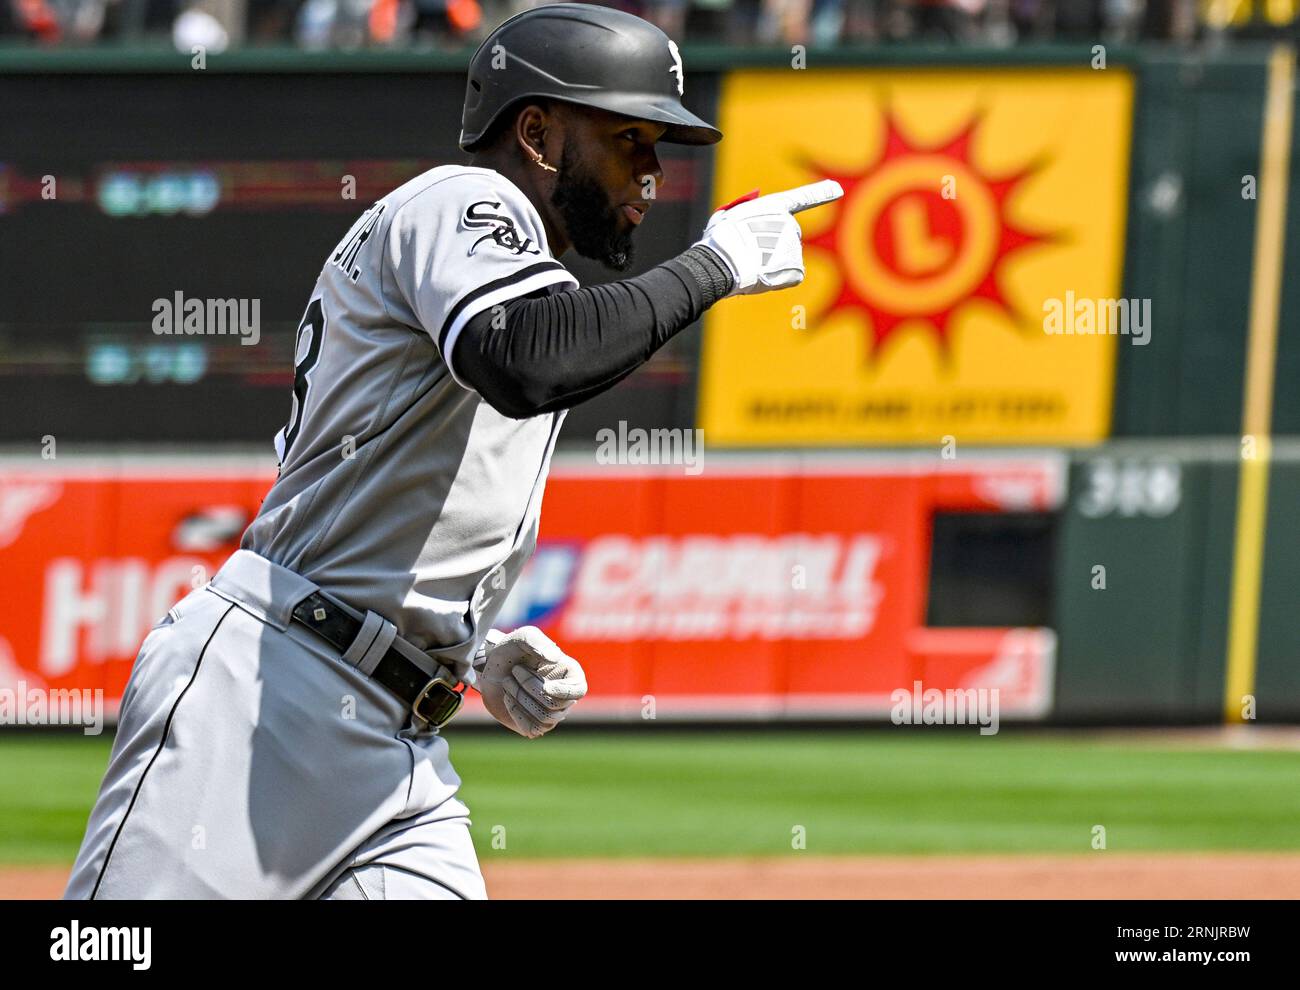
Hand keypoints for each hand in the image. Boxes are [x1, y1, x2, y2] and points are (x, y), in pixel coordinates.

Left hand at [472, 627, 586, 738]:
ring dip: (520, 698)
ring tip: (507, 682)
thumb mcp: (523, 637)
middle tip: (514, 671)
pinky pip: (532, 729)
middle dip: (530, 687)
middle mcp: (564, 696)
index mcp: (570, 674)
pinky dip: (517, 713)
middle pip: (555, 705)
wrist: (490, 667)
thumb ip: (537, 642)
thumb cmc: (511, 649)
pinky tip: (508, 698)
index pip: (579, 690)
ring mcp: (550, 713)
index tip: (546, 686)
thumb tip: (555, 658)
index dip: (564, 692)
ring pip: (543, 718)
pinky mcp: (534, 724)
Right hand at [692, 180, 842, 296]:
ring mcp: (794, 245)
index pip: (802, 198)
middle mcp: (788, 223)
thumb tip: (747, 228)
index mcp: (772, 207)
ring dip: (773, 264)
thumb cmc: (718, 243)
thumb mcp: (726, 219)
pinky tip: (763, 277)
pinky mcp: (796, 266)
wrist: (721, 263)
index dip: (821, 193)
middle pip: (789, 236)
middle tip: (752, 254)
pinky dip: (780, 280)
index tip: (837, 189)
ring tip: (752, 266)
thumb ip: (744, 218)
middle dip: (775, 246)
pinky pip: (792, 275)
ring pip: (788, 258)